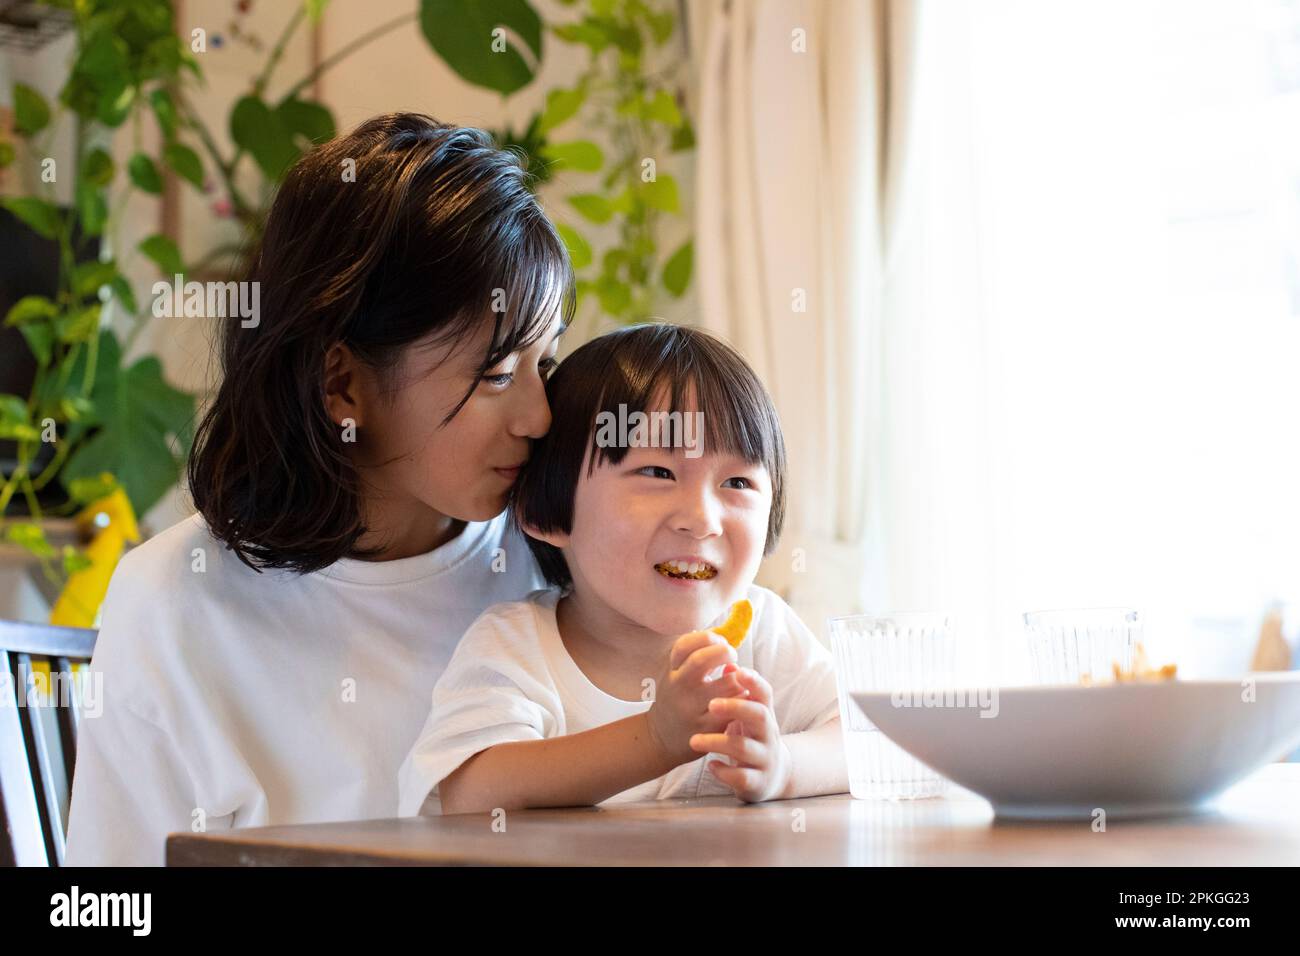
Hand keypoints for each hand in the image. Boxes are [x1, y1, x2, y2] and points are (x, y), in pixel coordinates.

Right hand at [646, 630, 747, 764]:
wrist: (660, 739)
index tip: (719, 641)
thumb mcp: (675, 675)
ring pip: (725, 686)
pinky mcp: (706, 728)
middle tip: (732, 656)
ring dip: (739, 678)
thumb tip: (722, 633)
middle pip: (701, 660)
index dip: (707, 637)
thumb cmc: (676, 699)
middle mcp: (678, 688)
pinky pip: (732, 710)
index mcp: (671, 671)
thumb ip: (693, 655)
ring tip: (740, 678)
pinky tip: (742, 697)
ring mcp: (691, 709)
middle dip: (724, 652)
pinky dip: (742, 699)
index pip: (685, 645)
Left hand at [689, 667, 792, 802]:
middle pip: (759, 715)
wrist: (772, 776)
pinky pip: (741, 777)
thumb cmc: (752, 737)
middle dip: (735, 707)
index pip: (764, 693)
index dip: (754, 681)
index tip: (738, 671)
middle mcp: (768, 734)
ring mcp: (764, 758)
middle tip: (711, 704)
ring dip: (717, 742)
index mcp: (764, 714)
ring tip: (694, 740)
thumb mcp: (748, 715)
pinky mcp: (756, 782)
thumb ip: (739, 693)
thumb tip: (729, 666)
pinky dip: (724, 772)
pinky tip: (710, 766)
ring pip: (743, 747)